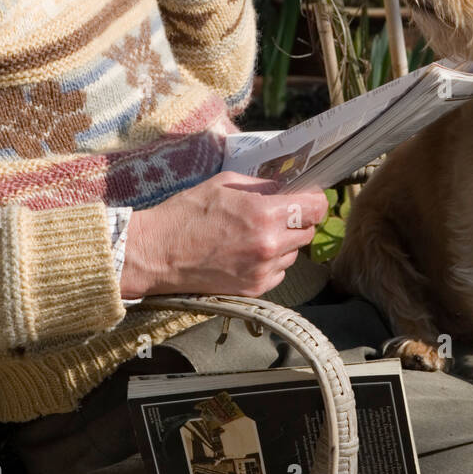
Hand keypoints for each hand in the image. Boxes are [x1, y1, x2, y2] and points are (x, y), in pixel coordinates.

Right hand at [120, 174, 328, 299]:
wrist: (157, 254)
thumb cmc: (186, 214)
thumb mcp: (224, 184)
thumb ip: (261, 185)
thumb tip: (285, 187)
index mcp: (263, 214)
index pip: (315, 208)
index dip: (313, 199)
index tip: (306, 196)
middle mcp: (269, 245)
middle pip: (308, 231)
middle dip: (297, 219)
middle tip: (276, 213)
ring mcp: (263, 271)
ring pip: (294, 253)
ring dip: (284, 242)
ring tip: (255, 234)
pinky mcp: (254, 289)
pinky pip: (279, 272)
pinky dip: (271, 262)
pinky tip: (247, 252)